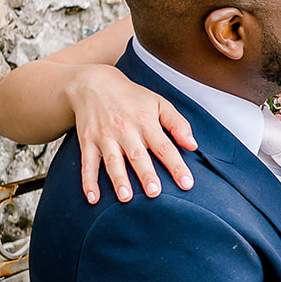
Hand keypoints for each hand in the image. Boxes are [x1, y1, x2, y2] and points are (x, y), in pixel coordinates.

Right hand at [68, 65, 197, 203]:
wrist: (93, 83)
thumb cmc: (131, 97)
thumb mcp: (159, 103)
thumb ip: (178, 124)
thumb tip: (193, 146)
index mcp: (146, 122)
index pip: (165, 147)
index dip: (176, 166)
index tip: (186, 184)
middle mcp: (125, 130)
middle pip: (138, 155)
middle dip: (146, 174)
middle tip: (154, 193)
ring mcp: (104, 137)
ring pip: (112, 161)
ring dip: (118, 179)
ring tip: (126, 197)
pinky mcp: (87, 142)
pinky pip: (88, 164)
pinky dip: (88, 181)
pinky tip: (93, 198)